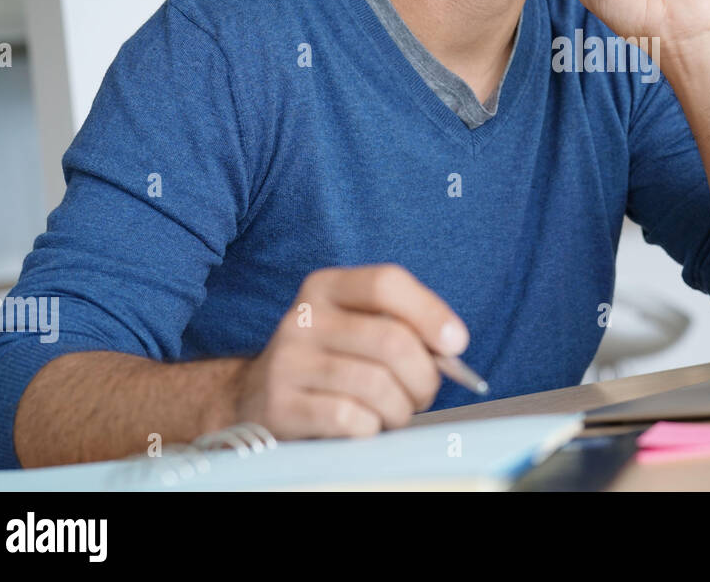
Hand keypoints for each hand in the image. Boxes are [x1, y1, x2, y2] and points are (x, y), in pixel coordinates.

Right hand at [229, 264, 468, 437]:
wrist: (253, 399)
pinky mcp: (280, 406)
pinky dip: (372, 427)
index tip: (456, 343)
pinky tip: (365, 425)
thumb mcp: (356, 327)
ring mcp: (287, 362)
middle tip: (424, 393)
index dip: (430, 312)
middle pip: (391, 340)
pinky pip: (351, 418)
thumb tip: (451, 346)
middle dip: (424, 376)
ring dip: (401, 408)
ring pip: (376, 385)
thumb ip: (402, 326)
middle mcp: (303, 318)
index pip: (387, 283)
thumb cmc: (331, 361)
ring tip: (395, 413)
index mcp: (326, 287)